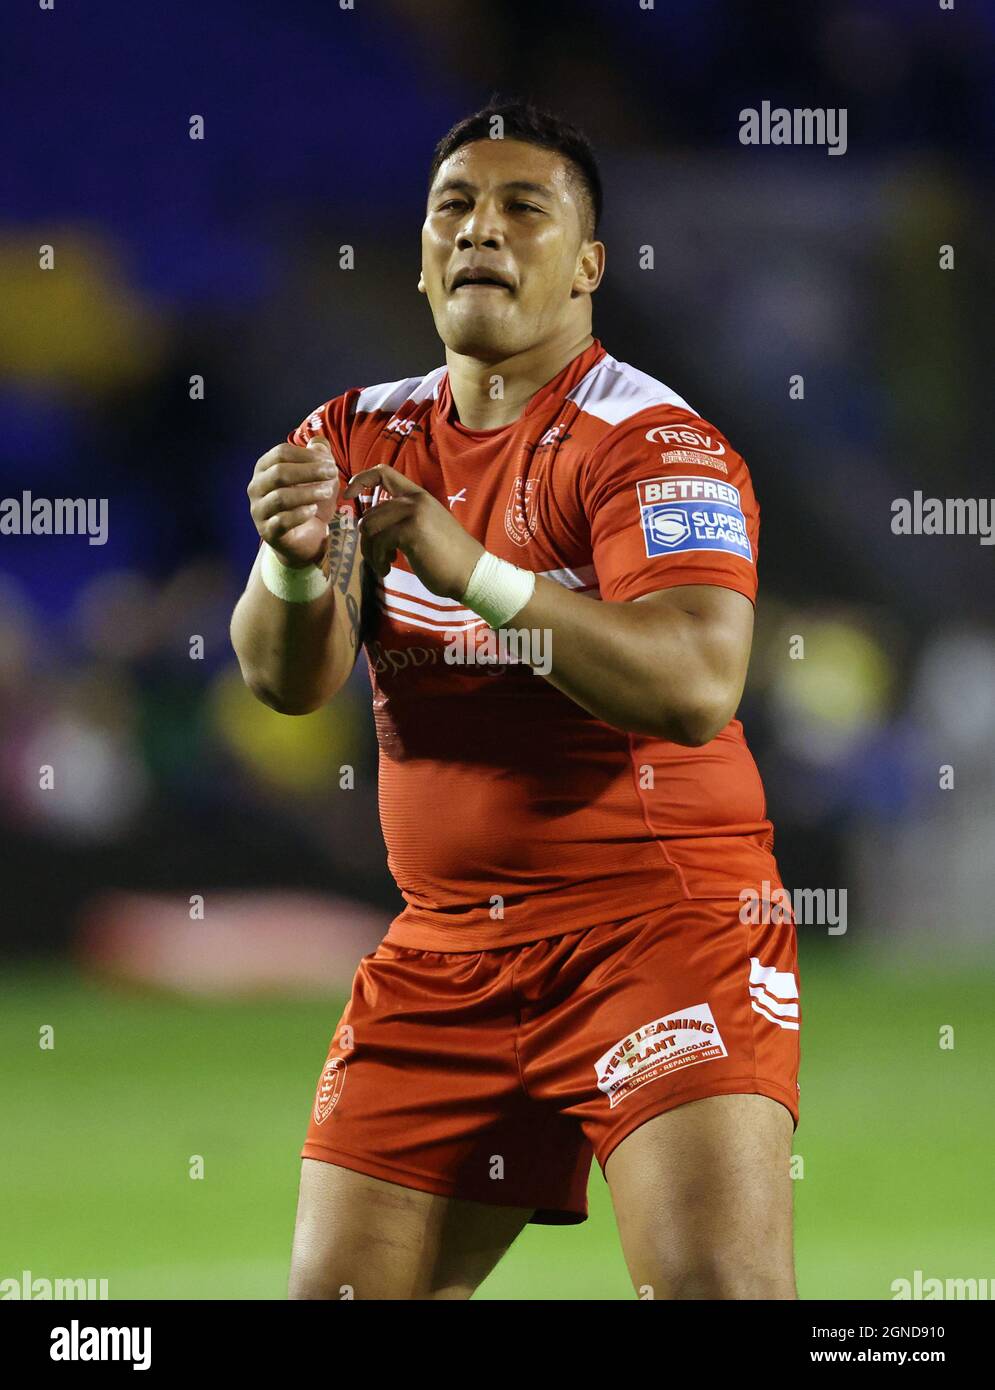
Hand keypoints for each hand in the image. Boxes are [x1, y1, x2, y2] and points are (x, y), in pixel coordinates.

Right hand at [247, 436, 340, 567]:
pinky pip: (282, 521)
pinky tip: (313, 510)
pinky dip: (300, 514)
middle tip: (333, 473)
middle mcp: (256, 488)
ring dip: (308, 492)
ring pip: (280, 497)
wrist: (303, 539)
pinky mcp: (268, 532)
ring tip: (328, 492)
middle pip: (279, 472)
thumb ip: (319, 457)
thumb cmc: (307, 502)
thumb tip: (319, 443)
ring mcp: (259, 511)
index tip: (330, 462)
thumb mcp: (317, 478)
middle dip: (310, 471)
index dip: (307, 455)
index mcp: (264, 469)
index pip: (281, 453)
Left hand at [343, 465, 484, 599]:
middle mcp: (415, 500)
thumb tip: (371, 526)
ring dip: (371, 552)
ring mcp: (413, 514)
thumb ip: (403, 519)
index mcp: (419, 496)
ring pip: (369, 527)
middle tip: (380, 559)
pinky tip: (388, 570)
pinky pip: (378, 542)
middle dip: (368, 541)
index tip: (349, 495)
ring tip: (384, 565)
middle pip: (370, 513)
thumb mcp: (426, 528)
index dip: (361, 480)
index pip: (384, 472)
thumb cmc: (449, 557)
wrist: (472, 572)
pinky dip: (378, 560)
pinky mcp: (410, 531)